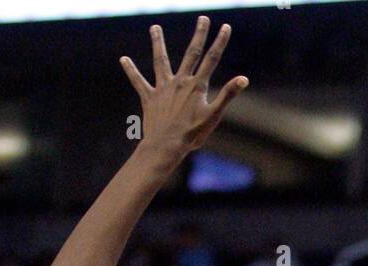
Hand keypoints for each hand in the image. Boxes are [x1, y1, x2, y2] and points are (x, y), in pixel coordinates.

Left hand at [120, 16, 247, 158]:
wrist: (166, 145)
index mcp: (196, 86)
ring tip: (154, 27)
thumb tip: (244, 79)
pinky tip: (124, 59)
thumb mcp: (213, 116)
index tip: (224, 27)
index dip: (219, 42)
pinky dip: (131, 70)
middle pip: (191, 53)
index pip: (211, 59)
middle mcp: (180, 82)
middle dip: (199, 35)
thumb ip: (228, 95)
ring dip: (158, 43)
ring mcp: (163, 88)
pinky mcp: (150, 97)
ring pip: (160, 61)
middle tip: (203, 18)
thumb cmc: (192, 134)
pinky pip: (139, 82)